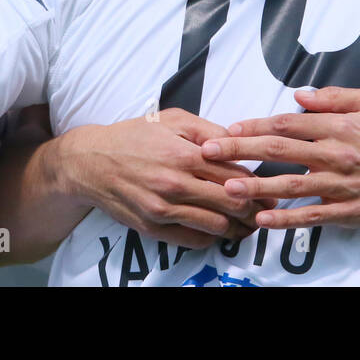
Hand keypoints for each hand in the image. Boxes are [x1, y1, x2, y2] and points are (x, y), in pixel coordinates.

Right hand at [55, 108, 274, 249]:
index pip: (235, 176)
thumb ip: (209, 130)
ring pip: (216, 226)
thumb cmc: (133, 136)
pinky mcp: (152, 228)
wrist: (89, 162)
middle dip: (255, 209)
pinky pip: (193, 240)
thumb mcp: (172, 119)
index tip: (269, 189)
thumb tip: (239, 141)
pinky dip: (211, 237)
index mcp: (185, 155)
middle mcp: (175, 185)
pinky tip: (218, 230)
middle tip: (266, 209)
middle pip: (232, 204)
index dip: (258, 185)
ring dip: (237, 227)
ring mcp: (163, 210)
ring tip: (248, 223)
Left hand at [200, 87, 359, 230]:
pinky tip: (260, 219)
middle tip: (208, 152)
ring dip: (255, 187)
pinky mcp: (348, 212)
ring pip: (290, 185)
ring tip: (225, 187)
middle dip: (239, 150)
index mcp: (339, 126)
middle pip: (279, 150)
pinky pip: (311, 216)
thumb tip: (299, 96)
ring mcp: (341, 185)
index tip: (228, 127)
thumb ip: (337, 97)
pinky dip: (285, 219)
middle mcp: (336, 153)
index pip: (287, 123)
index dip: (254, 125)